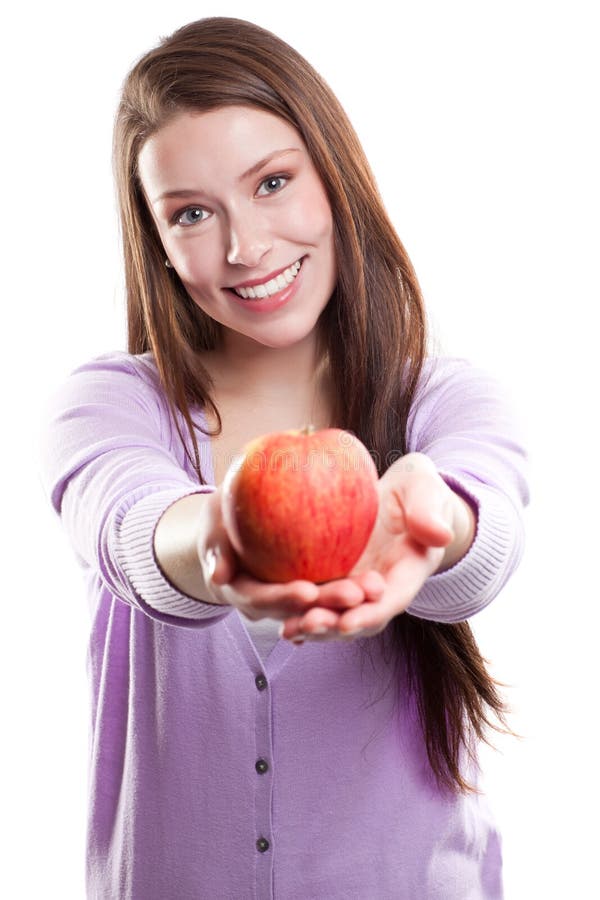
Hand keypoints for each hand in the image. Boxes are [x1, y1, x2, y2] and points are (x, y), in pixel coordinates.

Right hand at [199, 488, 385, 622]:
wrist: (235, 521)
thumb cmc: (222, 516)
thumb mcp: (212, 520)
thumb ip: (216, 544)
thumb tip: (220, 574)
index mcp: (243, 591)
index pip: (263, 599)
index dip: (284, 598)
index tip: (307, 591)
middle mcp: (272, 603)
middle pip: (301, 609)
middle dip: (327, 605)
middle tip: (355, 593)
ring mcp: (295, 597)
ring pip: (323, 606)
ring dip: (349, 602)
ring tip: (374, 588)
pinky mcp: (314, 585)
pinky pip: (335, 592)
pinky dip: (354, 588)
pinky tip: (379, 581)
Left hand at [279, 453, 473, 642]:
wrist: (398, 495)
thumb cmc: (415, 488)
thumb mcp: (424, 489)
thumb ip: (429, 510)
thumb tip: (440, 534)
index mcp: (408, 571)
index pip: (391, 599)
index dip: (370, 613)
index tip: (347, 623)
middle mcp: (382, 587)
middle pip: (359, 616)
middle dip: (334, 625)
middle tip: (308, 625)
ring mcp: (357, 586)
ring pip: (335, 613)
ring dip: (314, 625)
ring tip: (290, 629)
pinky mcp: (335, 577)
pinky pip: (316, 599)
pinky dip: (299, 612)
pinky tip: (278, 620)